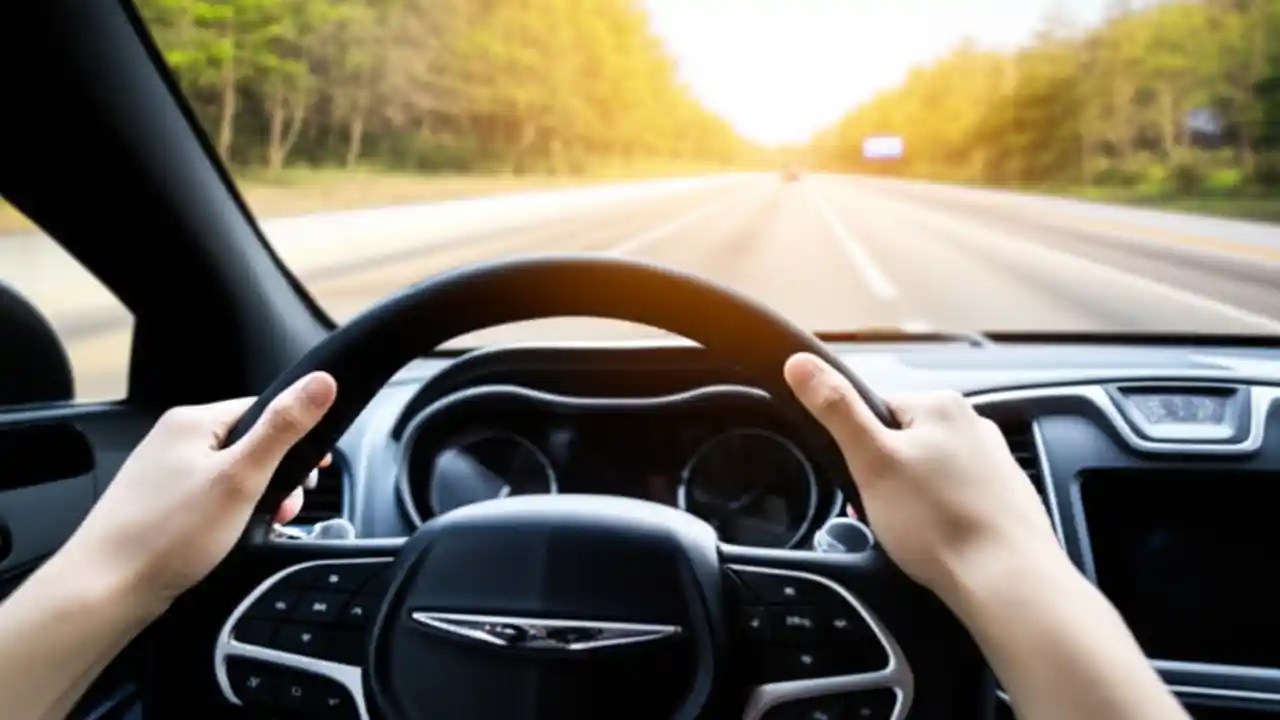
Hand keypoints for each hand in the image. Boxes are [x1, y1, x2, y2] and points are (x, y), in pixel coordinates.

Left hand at [62, 372, 337, 611]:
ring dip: (258, 498)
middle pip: (249, 443)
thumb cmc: (169, 535)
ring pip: (232, 473)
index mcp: (191, 421)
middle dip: (278, 476)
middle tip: (286, 510)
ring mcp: (163, 472)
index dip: (296, 439)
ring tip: (261, 526)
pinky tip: (234, 536)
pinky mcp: (159, 503)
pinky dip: (232, 513)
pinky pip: (211, 496)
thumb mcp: (241, 478)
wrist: (105, 591)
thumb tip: (322, 381)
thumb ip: (284, 428)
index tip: (315, 471)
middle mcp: (174, 439)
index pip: (263, 409)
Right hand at [783, 353, 1060, 604]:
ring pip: (932, 472)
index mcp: (940, 403)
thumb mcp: (871, 461)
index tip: (863, 482)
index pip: (877, 411)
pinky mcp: (1009, 496)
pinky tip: (943, 539)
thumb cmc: (937, 522)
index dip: (860, 449)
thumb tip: (800, 361)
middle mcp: (974, 421)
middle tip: (886, 512)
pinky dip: (945, 515)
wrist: (1008, 582)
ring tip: (916, 532)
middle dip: (888, 476)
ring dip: (915, 497)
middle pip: (905, 441)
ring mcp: (997, 460)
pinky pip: (959, 497)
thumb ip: (836, 409)